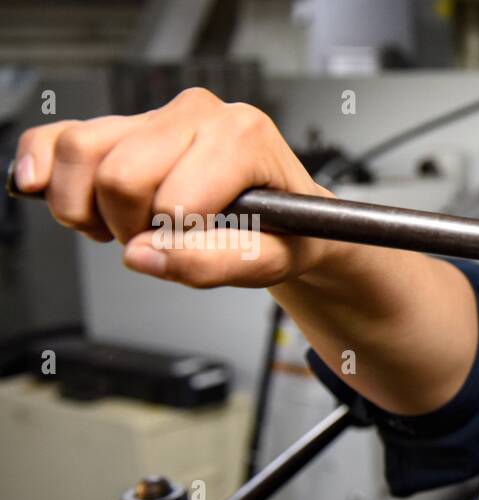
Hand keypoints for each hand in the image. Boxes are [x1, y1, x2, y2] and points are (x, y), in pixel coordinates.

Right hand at [11, 87, 330, 287]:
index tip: (195, 245)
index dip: (174, 238)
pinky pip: (58, 137)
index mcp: (243, 136)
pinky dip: (43, 168)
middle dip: (130, 225)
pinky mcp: (121, 126)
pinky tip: (47, 192)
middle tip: (160, 238)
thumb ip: (214, 263)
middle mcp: (198, 112)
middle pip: (120, 175)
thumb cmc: (286, 232)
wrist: (289, 218)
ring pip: (80, 152)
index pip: (174, 198)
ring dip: (87, 206)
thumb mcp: (270, 261)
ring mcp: (156, 115)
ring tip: (124, 225)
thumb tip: (143, 255)